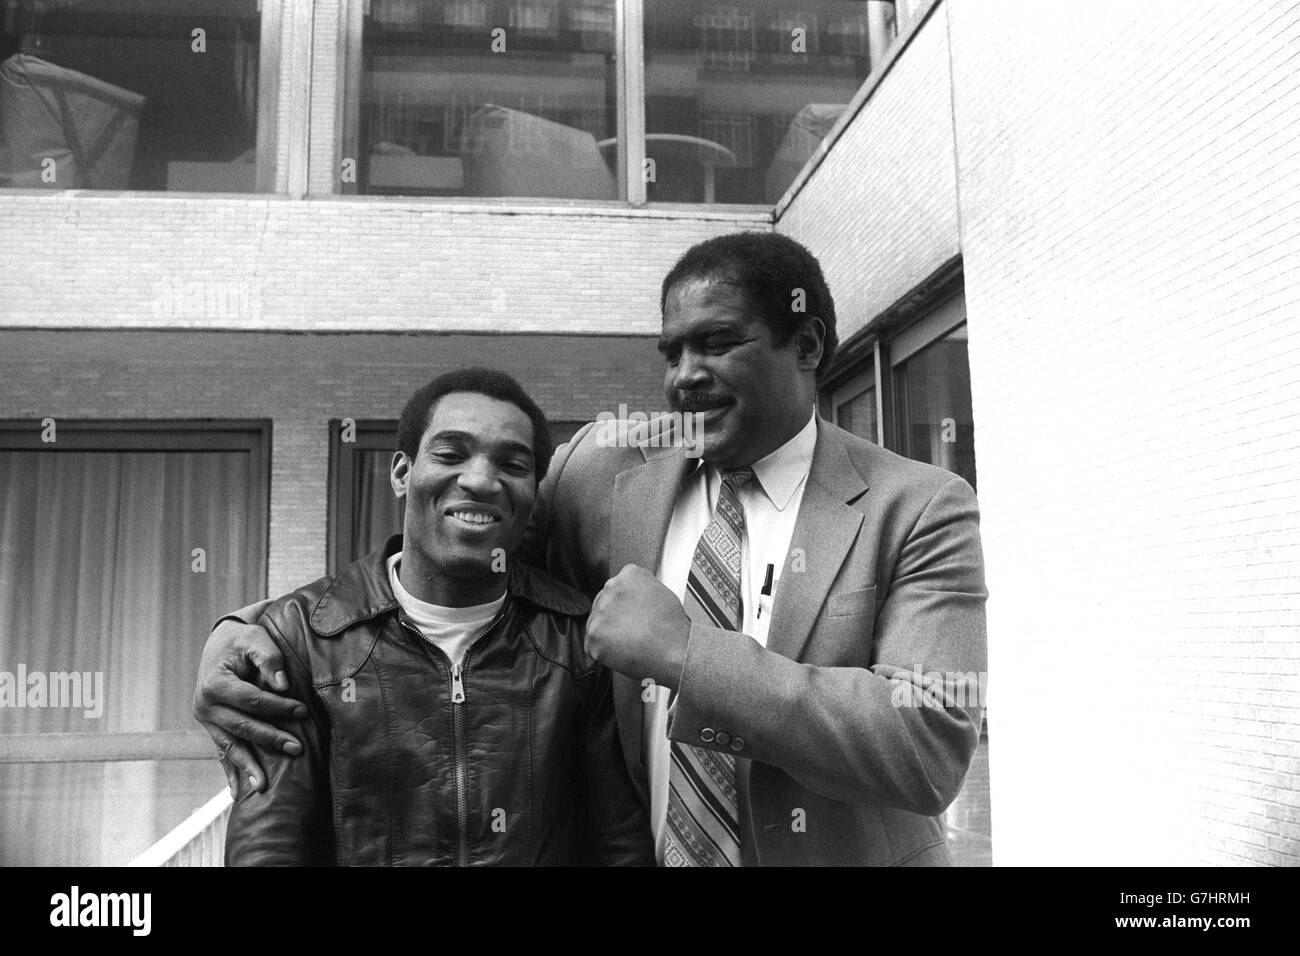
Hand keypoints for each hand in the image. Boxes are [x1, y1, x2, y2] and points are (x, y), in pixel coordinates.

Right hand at [192, 620, 307, 796]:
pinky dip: (231, 771)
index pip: (251, 700)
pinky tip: (238, 793)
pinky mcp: (212, 728)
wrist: (219, 644)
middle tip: (297, 748)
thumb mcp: (255, 640)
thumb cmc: (242, 641)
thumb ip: (269, 659)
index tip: (303, 710)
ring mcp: (207, 720)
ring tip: (263, 787)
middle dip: (270, 739)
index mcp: (214, 684)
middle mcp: (205, 706)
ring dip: (248, 766)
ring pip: (229, 746)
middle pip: (242, 727)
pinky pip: (222, 752)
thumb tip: (283, 686)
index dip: (278, 707)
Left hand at [586, 564, 690, 689]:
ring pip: (596, 625)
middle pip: (603, 605)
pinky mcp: (593, 635)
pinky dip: (604, 653)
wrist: (674, 652)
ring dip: (608, 636)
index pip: (616, 588)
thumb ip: (640, 588)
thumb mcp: (661, 592)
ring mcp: (599, 612)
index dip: (623, 606)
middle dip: (613, 619)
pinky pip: (592, 646)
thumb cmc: (673, 628)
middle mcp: (611, 588)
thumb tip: (631, 597)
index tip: (630, 615)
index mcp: (629, 575)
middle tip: (631, 632)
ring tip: (630, 643)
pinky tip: (623, 652)